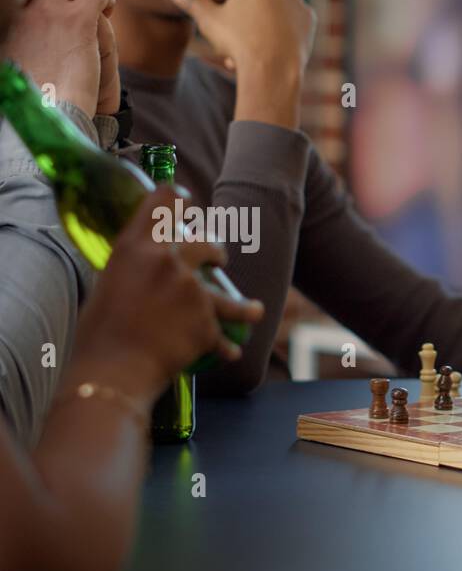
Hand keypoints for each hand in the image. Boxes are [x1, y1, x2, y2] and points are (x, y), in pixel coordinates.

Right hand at [3, 0, 115, 117]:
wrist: (49, 111)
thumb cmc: (37, 97)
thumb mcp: (22, 63)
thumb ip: (28, 43)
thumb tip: (36, 39)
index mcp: (11, 23)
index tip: (56, 10)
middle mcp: (28, 12)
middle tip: (82, 6)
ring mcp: (52, 14)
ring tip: (99, 6)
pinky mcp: (78, 22)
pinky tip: (107, 9)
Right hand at [72, 187, 263, 400]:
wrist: (112, 370)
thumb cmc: (98, 332)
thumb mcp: (108, 284)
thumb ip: (133, 270)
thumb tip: (143, 272)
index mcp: (136, 246)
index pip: (166, 200)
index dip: (179, 200)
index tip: (187, 206)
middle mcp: (168, 261)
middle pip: (207, 243)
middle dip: (216, 252)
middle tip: (217, 260)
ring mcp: (192, 292)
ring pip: (232, 298)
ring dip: (245, 307)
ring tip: (253, 309)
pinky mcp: (207, 324)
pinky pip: (224, 337)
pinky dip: (225, 348)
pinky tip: (232, 352)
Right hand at [162, 0, 315, 127]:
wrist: (274, 71)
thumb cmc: (238, 42)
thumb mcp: (209, 20)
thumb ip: (191, 0)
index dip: (234, 1)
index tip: (231, 12)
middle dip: (247, 6)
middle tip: (239, 21)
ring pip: (276, 4)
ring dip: (264, 15)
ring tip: (251, 38)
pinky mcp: (310, 18)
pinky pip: (292, 18)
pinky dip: (282, 27)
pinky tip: (271, 41)